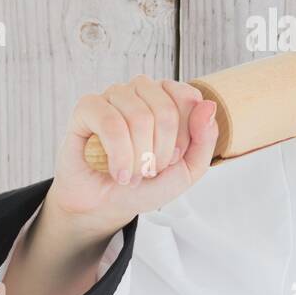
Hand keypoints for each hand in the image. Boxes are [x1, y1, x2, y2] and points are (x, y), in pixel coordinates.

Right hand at [45, 75, 217, 230]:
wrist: (105, 204)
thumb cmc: (145, 183)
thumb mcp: (187, 170)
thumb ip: (205, 139)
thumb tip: (208, 105)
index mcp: (168, 97)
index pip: (189, 99)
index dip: (184, 137)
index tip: (172, 159)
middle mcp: (141, 90)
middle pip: (165, 111)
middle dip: (160, 152)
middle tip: (149, 170)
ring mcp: (114, 95)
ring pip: (138, 117)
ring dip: (138, 158)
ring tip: (132, 174)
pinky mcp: (87, 107)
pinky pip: (110, 123)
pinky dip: (119, 155)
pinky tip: (117, 172)